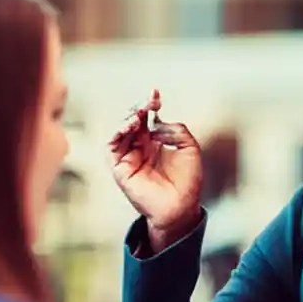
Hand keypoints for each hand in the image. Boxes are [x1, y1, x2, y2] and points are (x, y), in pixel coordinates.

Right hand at [108, 88, 203, 251]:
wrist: (181, 207)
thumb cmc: (188, 182)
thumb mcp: (190, 149)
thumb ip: (178, 131)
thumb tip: (159, 122)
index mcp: (155, 143)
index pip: (147, 118)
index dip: (149, 105)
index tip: (155, 94)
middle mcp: (140, 148)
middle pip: (132, 121)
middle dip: (139, 109)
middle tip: (148, 102)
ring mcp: (129, 157)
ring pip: (120, 132)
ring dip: (128, 119)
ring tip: (139, 115)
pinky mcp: (120, 169)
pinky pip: (112, 147)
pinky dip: (118, 133)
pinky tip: (131, 126)